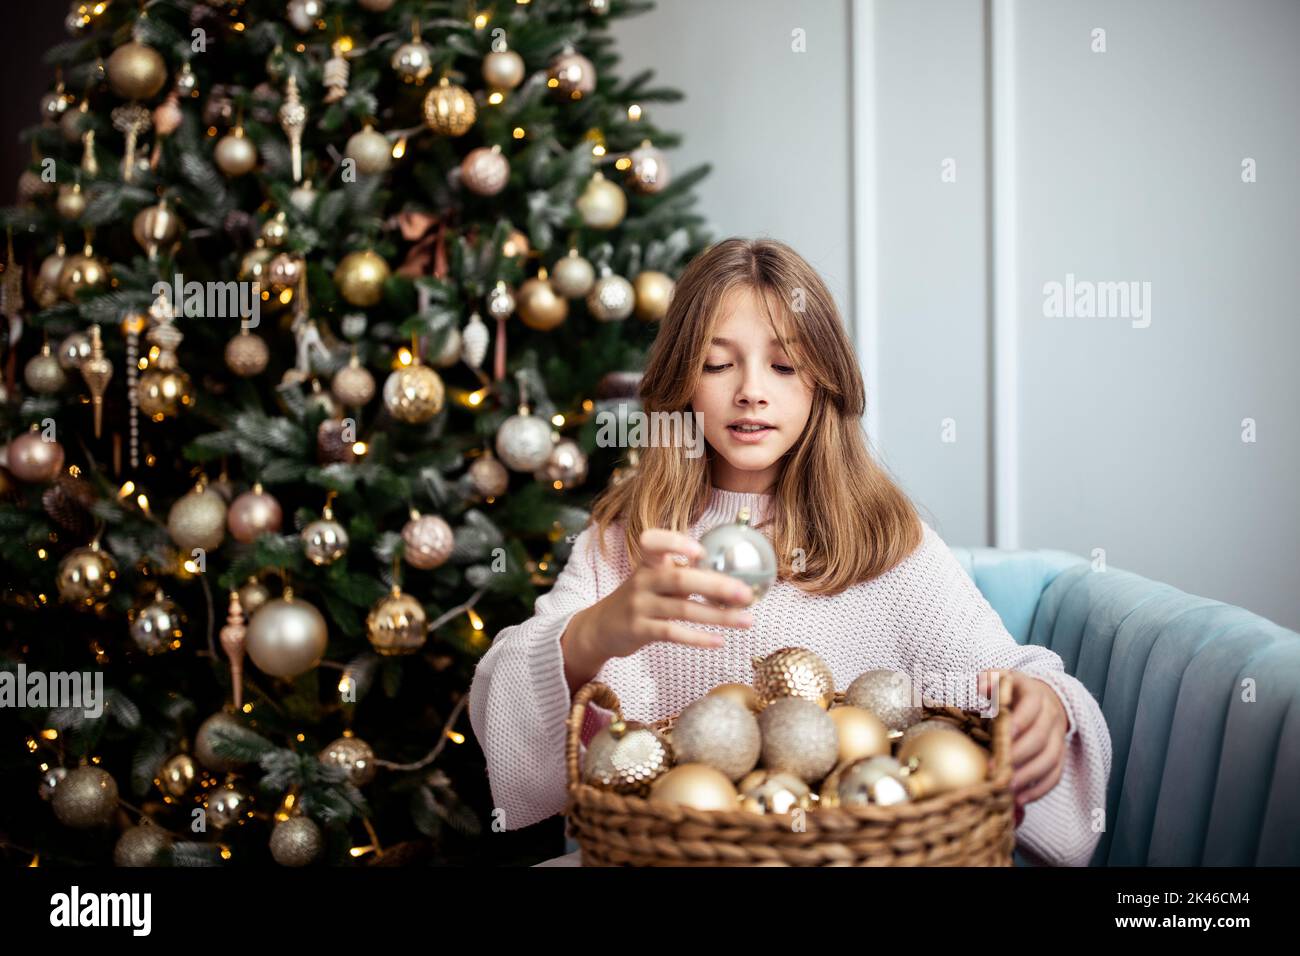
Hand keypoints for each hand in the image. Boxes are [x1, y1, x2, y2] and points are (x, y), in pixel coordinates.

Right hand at [588, 528, 755, 658]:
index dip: (676, 543)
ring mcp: (640, 606)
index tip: (699, 552)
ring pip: (684, 609)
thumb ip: (682, 576)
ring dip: (719, 616)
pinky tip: (719, 641)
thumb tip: (730, 582)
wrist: (600, 627)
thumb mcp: (653, 579)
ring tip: (747, 620)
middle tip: (746, 594)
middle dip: (717, 586)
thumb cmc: (639, 599)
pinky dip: (698, 638)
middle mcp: (642, 580)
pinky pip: (672, 633)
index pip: (654, 542)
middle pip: (681, 579)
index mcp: (647, 562)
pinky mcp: (639, 630)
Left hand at [977, 669, 1068, 814]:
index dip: (1019, 722)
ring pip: (1050, 759)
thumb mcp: (1000, 679)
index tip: (1004, 736)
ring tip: (1009, 789)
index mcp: (1035, 694)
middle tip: (998, 770)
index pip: (1031, 708)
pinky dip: (1040, 789)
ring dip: (1029, 776)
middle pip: (1040, 738)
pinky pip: (1055, 774)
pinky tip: (1021, 799)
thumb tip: (981, 686)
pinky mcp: (1060, 755)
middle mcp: (1051, 715)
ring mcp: (1058, 736)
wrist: (1042, 697)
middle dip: (1019, 756)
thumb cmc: (1012, 691)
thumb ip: (989, 680)